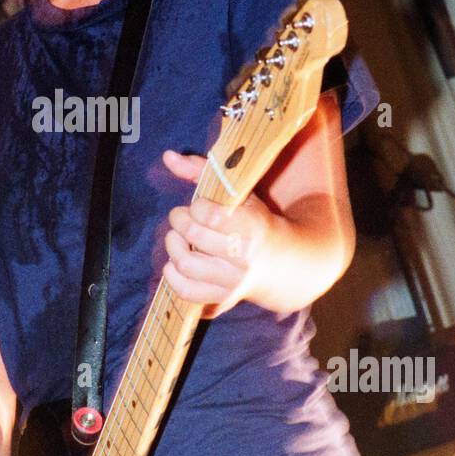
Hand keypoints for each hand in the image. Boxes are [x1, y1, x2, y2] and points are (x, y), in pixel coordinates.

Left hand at [161, 149, 273, 317]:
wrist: (287, 264)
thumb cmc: (258, 222)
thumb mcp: (239, 193)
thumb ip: (202, 171)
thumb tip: (167, 157)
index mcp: (251, 228)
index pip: (208, 214)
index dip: (196, 206)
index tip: (200, 205)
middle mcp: (242, 257)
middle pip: (193, 236)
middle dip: (179, 221)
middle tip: (182, 218)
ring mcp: (232, 282)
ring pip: (185, 264)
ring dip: (173, 247)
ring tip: (178, 239)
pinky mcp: (222, 298)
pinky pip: (186, 292)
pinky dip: (173, 277)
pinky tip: (176, 264)